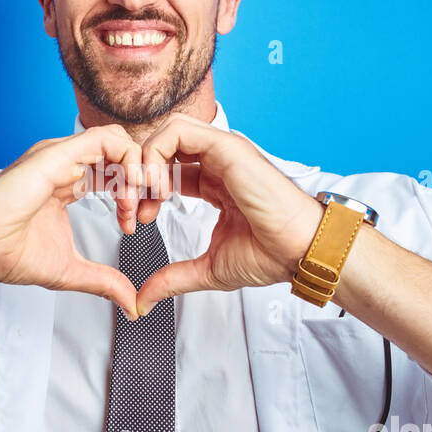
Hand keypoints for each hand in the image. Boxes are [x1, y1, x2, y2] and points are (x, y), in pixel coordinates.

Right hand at [0, 124, 146, 318]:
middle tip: (145, 209)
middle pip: (122, 151)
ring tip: (135, 201)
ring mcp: (61, 156)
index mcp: (68, 181)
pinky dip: (127, 161)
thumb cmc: (6, 253)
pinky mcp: (56, 155)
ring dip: (137, 168)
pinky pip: (105, 140)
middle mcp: (66, 164)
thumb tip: (130, 302)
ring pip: (118, 140)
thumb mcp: (70, 270)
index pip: (115, 170)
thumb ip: (104, 281)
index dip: (133, 194)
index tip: (131, 225)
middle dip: (143, 178)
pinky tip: (126, 191)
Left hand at [134, 113, 323, 316]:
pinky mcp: (225, 148)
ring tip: (146, 196)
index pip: (167, 169)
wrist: (298, 251)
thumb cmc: (269, 255)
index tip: (137, 220)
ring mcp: (222, 151)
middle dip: (138, 173)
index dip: (144, 191)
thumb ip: (172, 279)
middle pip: (163, 147)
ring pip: (167, 132)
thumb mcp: (207, 269)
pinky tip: (159, 188)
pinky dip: (157, 154)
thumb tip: (142, 299)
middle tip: (133, 207)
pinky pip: (178, 132)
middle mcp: (217, 162)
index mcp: (214, 183)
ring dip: (146, 161)